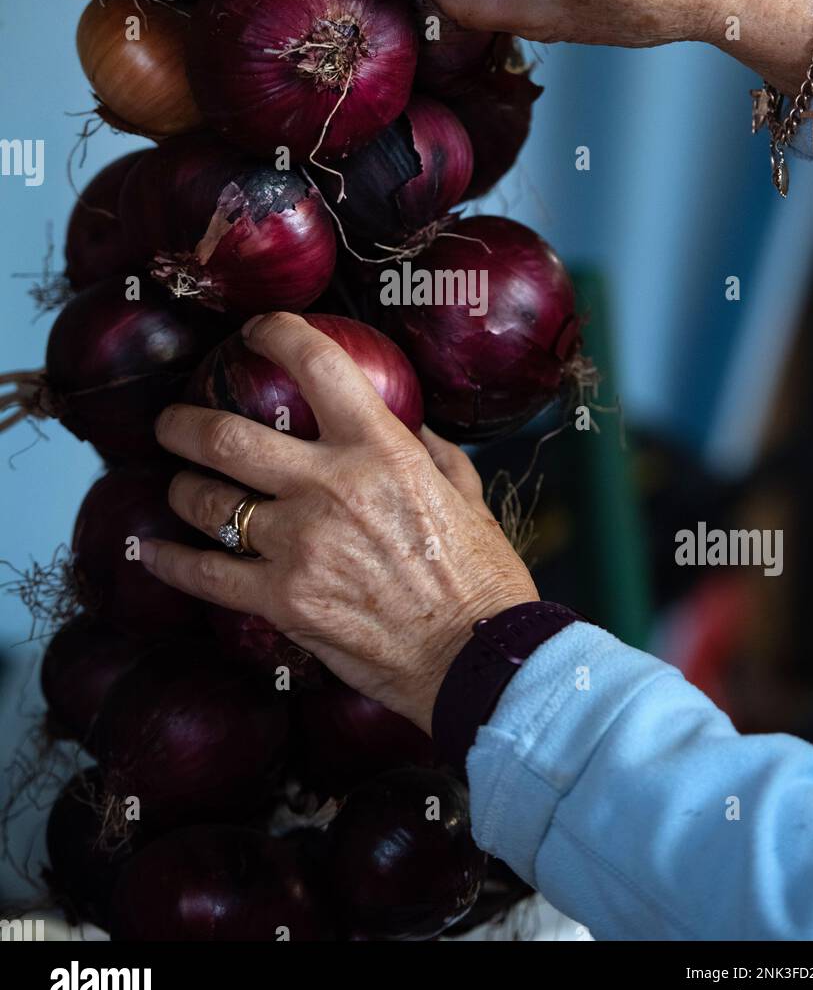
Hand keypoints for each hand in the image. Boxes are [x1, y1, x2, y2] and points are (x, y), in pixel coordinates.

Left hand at [140, 313, 537, 733]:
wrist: (479, 658)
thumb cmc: (482, 577)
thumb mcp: (467, 493)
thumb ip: (430, 450)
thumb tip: (409, 422)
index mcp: (381, 450)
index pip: (317, 366)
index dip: (276, 335)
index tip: (258, 332)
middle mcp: (330, 486)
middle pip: (227, 436)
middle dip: (185, 423)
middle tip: (172, 422)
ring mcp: (299, 544)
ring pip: (207, 502)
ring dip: (183, 490)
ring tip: (180, 487)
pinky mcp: (282, 600)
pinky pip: (205, 575)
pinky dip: (170, 561)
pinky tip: (153, 551)